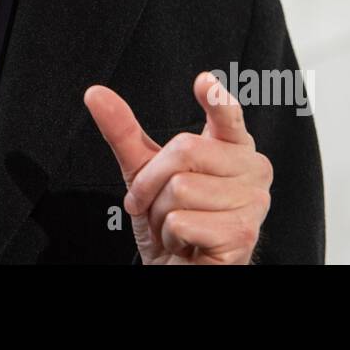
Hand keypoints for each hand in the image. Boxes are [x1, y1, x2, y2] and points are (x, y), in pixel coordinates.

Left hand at [83, 71, 272, 263]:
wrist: (181, 267)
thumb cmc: (172, 218)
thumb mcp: (143, 170)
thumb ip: (124, 131)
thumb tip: (96, 94)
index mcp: (232, 147)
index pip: (228, 116)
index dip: (216, 99)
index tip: (203, 82)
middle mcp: (252, 169)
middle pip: (184, 150)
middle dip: (152, 182)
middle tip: (157, 204)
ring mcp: (253, 202)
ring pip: (180, 189)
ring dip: (162, 214)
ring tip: (177, 225)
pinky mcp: (242, 233)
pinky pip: (183, 221)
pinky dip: (171, 235)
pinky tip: (187, 242)